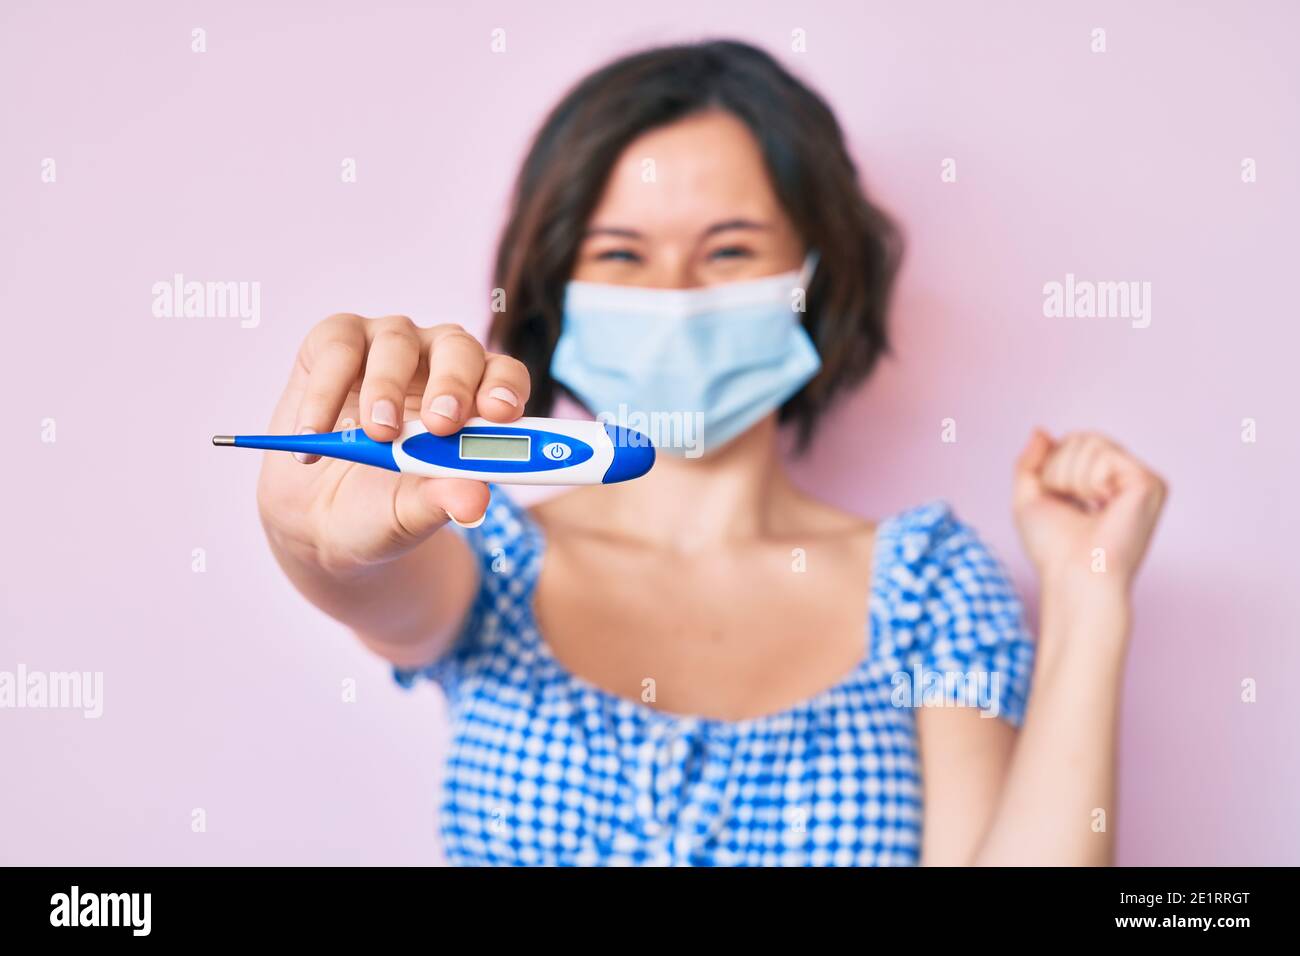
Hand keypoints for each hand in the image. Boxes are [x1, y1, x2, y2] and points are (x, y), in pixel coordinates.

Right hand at [256, 314, 529, 572]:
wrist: (319, 515)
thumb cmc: (382, 505)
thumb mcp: (413, 512)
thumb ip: (442, 502)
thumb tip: (474, 502)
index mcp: (474, 398)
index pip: (504, 375)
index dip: (506, 387)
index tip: (499, 414)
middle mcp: (437, 360)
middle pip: (458, 347)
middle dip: (452, 383)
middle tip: (440, 425)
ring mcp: (388, 346)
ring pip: (398, 341)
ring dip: (386, 387)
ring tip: (374, 435)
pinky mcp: (335, 343)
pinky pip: (338, 348)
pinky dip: (326, 392)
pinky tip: (315, 434)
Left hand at [1013, 429, 1167, 591]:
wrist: (1073, 576)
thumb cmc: (1054, 549)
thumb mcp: (1030, 498)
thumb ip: (1031, 462)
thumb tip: (1041, 430)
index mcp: (1108, 481)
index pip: (1073, 443)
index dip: (1052, 469)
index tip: (1061, 503)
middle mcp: (1129, 477)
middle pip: (1080, 438)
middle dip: (1059, 472)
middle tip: (1072, 507)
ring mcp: (1143, 479)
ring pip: (1090, 442)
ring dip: (1070, 479)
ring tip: (1086, 510)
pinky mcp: (1150, 482)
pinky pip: (1104, 455)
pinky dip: (1089, 482)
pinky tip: (1102, 507)